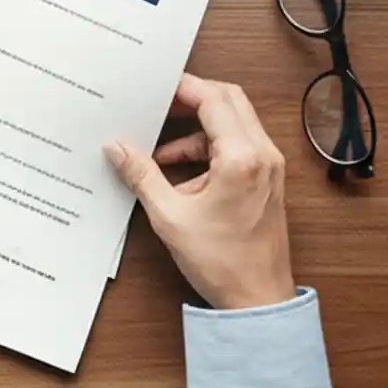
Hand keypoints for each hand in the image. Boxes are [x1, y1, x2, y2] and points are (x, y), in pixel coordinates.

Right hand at [104, 74, 294, 309]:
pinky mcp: (267, 179)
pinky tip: (182, 172)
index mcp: (241, 158)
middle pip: (230, 100)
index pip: (214, 99)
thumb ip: (142, 175)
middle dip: (193, 97)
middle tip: (160, 104)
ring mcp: (269, 166)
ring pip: (235, 122)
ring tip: (162, 150)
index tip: (157, 87)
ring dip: (199, 128)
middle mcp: (263, 155)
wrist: (258, 300)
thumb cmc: (223, 263)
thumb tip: (118, 148)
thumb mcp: (170, 217)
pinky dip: (210, 148)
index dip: (183, 87)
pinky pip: (239, 146)